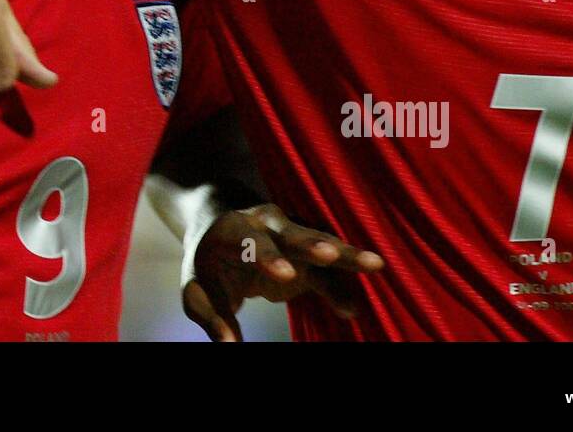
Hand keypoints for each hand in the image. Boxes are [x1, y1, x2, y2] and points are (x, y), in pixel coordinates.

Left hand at [183, 203, 383, 341]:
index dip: (267, 257)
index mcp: (234, 229)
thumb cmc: (209, 263)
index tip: (285, 275)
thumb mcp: (197, 288)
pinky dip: (345, 280)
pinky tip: (353, 309)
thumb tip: (229, 347)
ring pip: (322, 242)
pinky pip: (331, 267)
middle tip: (331, 255)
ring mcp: (293, 233)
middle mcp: (267, 224)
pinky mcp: (311, 251)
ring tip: (375, 265)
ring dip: (346, 254)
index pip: (250, 242)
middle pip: (293, 233)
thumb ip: (210, 316)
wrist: (222, 226)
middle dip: (313, 244)